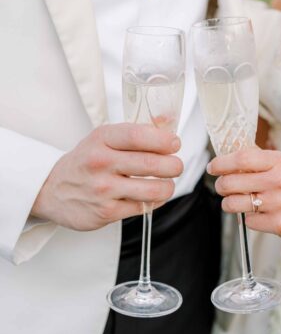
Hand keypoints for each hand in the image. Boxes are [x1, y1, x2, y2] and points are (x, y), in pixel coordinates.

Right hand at [31, 124, 182, 230]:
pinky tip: (149, 196)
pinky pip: (144, 207)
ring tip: (166, 183)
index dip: (164, 140)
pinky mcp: (106, 212)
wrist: (52, 190)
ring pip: (154, 189)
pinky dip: (154, 201)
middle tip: (175, 166)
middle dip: (174, 165)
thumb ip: (139, 130)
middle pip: (153, 164)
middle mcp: (100, 162)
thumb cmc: (87, 161)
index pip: (139, 135)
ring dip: (168, 187)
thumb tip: (170, 121)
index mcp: (102, 139)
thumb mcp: (105, 138)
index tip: (174, 144)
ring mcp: (103, 189)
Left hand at [209, 147, 280, 242]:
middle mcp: (278, 181)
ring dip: (230, 204)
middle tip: (224, 187)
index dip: (221, 163)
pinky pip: (250, 222)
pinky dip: (252, 219)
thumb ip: (260, 160)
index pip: (241, 158)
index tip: (213, 167)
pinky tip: (263, 215)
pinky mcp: (280, 224)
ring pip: (235, 205)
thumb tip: (230, 155)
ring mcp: (279, 204)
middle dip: (221, 186)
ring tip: (239, 202)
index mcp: (279, 162)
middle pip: (231, 183)